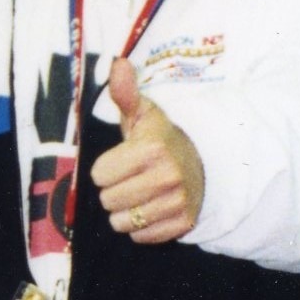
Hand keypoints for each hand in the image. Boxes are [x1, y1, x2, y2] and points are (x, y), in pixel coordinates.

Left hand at [92, 57, 202, 246]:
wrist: (200, 162)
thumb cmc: (159, 139)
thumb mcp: (142, 115)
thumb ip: (125, 93)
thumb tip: (118, 63)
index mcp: (152, 149)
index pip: (99, 176)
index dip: (106, 169)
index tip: (122, 161)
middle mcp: (168, 177)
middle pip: (108, 201)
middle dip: (114, 191)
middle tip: (132, 179)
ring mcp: (178, 202)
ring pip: (122, 223)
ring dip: (125, 212)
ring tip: (140, 194)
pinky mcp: (184, 223)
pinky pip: (141, 236)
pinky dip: (141, 227)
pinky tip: (152, 209)